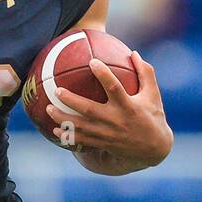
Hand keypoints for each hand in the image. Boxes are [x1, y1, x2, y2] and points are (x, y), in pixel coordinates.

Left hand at [46, 51, 172, 170]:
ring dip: (63, 119)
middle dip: (72, 100)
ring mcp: (107, 134)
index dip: (103, 75)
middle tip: (57, 90)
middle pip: (89, 110)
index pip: (114, 88)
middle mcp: (116, 121)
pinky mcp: (103, 143)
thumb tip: (133, 52)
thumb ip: (145, 73)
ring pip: (81, 127)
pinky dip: (67, 136)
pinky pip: (82, 140)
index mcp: (129, 106)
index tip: (92, 62)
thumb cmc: (153, 116)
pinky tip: (54, 130)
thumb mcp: (153, 95)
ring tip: (48, 109)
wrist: (153, 149)